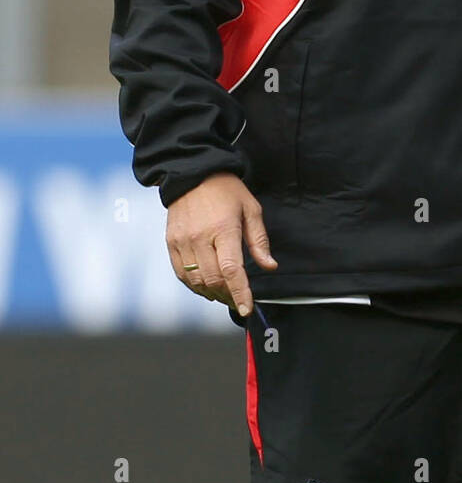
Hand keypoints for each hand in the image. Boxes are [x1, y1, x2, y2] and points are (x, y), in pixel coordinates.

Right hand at [165, 172, 277, 315]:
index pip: (232, 270)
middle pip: (214, 280)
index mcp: (224, 229)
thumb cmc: (226, 191)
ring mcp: (183, 242)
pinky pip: (182, 274)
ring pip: (197, 281)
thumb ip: (259, 241)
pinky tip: (206, 285)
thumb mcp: (251, 209)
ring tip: (225, 294)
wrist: (192, 173)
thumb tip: (270, 266)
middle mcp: (200, 238)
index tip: (246, 309)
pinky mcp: (171, 243)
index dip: (240, 293)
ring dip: (212, 293)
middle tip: (239, 300)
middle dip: (229, 296)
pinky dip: (195, 286)